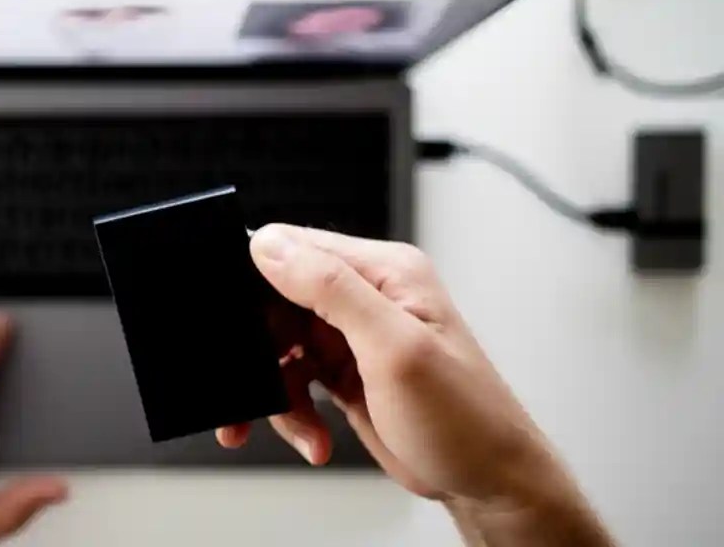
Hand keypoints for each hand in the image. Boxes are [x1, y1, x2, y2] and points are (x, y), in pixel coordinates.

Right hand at [217, 225, 611, 546]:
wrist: (488, 484)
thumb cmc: (467, 419)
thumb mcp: (395, 347)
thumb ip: (332, 290)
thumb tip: (271, 245)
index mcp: (384, 271)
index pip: (296, 247)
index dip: (257, 282)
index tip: (241, 324)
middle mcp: (368, 296)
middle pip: (277, 300)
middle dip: (260, 348)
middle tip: (258, 382)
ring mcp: (354, 336)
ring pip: (279, 346)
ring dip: (276, 390)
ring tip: (298, 424)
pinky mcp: (345, 372)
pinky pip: (293, 380)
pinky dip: (292, 412)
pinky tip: (312, 436)